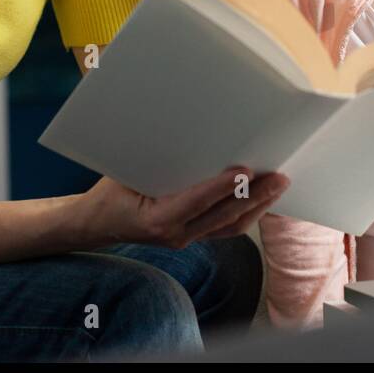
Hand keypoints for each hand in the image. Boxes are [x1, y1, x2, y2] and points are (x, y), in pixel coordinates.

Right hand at [78, 167, 289, 248]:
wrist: (95, 224)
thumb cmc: (108, 194)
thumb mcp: (124, 173)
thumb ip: (156, 161)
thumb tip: (184, 133)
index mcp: (157, 220)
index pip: (197, 202)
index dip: (222, 187)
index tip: (245, 172)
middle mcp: (176, 234)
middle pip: (224, 217)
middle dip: (255, 197)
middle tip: (278, 177)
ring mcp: (185, 238)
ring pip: (230, 226)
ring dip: (258, 206)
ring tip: (278, 186)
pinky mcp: (192, 236)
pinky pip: (225, 227)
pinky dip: (245, 212)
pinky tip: (262, 199)